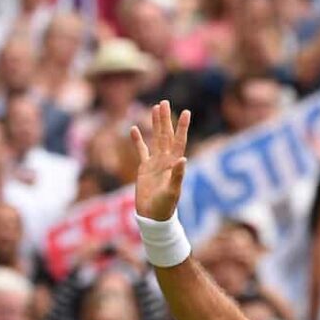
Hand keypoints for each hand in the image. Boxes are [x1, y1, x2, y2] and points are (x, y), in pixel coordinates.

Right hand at [133, 101, 189, 220]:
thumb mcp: (172, 191)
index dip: (182, 127)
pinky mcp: (144, 168)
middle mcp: (166, 160)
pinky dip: (137, 140)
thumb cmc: (165, 207)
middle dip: (165, 119)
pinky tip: (133, 128)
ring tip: (154, 108)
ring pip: (155, 139)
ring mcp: (155, 163)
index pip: (179, 141)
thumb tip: (183, 158)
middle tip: (164, 102)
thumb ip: (177, 175)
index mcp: (174, 164)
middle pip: (166, 135)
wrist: (153, 217)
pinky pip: (140, 150)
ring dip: (155, 124)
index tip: (186, 112)